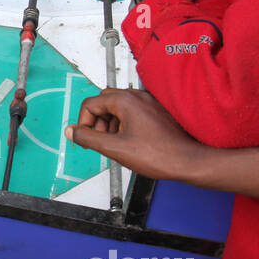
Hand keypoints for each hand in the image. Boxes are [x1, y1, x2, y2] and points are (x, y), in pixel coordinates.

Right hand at [65, 88, 204, 180]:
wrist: (187, 161)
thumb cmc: (159, 155)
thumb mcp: (115, 149)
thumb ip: (88, 138)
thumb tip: (71, 131)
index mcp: (125, 101)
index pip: (90, 104)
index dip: (83, 123)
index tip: (86, 139)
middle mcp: (137, 96)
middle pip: (103, 101)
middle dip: (96, 121)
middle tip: (101, 141)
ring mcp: (148, 103)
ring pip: (117, 106)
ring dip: (109, 123)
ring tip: (116, 143)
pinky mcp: (155, 111)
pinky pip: (131, 111)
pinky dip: (123, 123)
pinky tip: (129, 141)